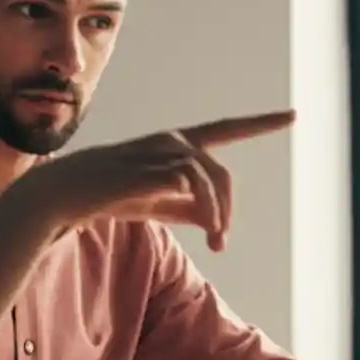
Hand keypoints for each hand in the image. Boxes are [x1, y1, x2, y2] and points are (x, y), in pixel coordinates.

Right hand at [19, 111, 294, 251]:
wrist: (67, 195)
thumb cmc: (108, 198)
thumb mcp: (155, 204)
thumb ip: (186, 207)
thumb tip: (216, 221)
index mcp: (175, 144)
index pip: (225, 129)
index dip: (260, 123)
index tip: (293, 115)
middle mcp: (174, 140)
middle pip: (222, 173)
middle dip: (228, 210)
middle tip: (220, 244)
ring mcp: (166, 149)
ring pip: (215, 180)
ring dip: (220, 216)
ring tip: (214, 244)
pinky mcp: (158, 164)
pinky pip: (199, 188)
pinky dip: (208, 211)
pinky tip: (204, 231)